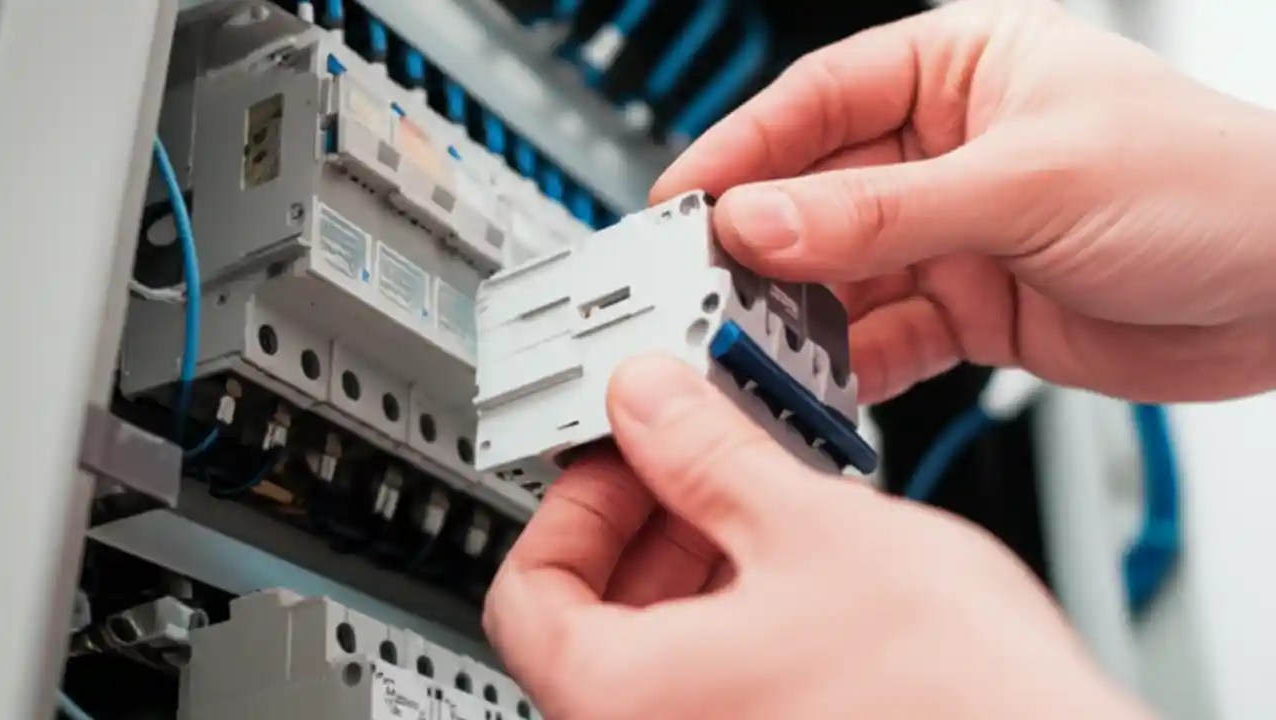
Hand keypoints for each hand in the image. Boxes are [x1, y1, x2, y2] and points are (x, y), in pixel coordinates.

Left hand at [483, 355, 1148, 718]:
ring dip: (696, 555)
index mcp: (626, 696)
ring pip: (662, 643)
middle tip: (694, 454)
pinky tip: (798, 555)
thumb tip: (650, 405)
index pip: (529, 589)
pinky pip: (720, 673)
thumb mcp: (813, 531)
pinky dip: (738, 605)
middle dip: (642, 519)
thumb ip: (709, 458)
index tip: (622, 451)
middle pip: (592, 615)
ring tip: (760, 490)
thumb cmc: (955, 695)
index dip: (571, 502)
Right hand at [653, 0, 1275, 404]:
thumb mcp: (1028, 183)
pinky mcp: (969, 307)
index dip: (743, 149)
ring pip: (844, 275)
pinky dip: (852, 366)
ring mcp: (952, 234)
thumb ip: (882, 211)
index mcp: (958, 73)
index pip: (819, 101)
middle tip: (705, 289)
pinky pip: (886, 337)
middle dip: (763, 247)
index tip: (685, 197)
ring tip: (757, 349)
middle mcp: (944, 151)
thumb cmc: (1208, 187)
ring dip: (802, 316)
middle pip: (816, 196)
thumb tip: (764, 221)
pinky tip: (824, 384)